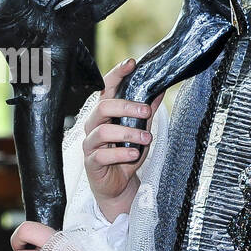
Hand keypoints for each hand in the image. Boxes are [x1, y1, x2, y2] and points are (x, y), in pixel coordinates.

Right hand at [82, 58, 162, 220]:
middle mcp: (94, 125)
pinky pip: (102, 155)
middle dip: (126, 106)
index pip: (106, 89)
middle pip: (103, 106)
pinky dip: (121, 153)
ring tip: (147, 139)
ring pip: (103, 131)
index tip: (131, 64)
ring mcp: (90, 144)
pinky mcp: (92, 163)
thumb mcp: (139, 130)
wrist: (117, 186)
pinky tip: (134, 154)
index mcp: (105, 114)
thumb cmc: (125, 154)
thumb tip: (159, 89)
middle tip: (146, 111)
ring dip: (128, 133)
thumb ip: (146, 111)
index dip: (116, 74)